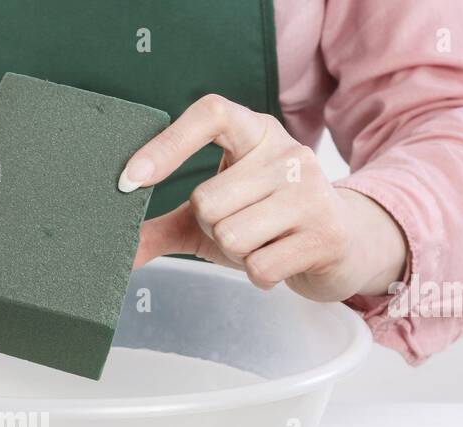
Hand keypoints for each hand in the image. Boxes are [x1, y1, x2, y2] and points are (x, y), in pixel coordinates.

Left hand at [124, 95, 406, 301]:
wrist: (344, 244)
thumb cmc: (269, 224)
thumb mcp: (214, 218)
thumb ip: (165, 227)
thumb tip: (117, 251)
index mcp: (256, 133)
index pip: (210, 114)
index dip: (168, 143)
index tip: (130, 178)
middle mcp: (287, 153)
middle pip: (207, 201)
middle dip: (211, 228)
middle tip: (241, 227)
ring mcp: (311, 191)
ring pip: (231, 236)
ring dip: (236, 253)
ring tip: (262, 241)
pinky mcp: (326, 234)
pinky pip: (258, 268)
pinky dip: (259, 275)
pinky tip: (280, 260)